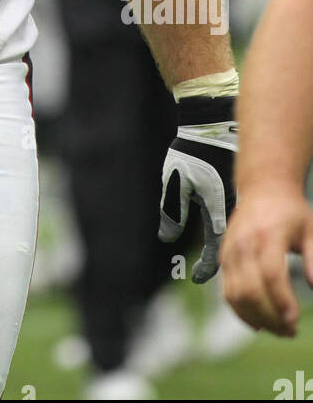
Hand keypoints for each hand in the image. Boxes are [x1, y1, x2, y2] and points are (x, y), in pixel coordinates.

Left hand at [159, 95, 236, 282]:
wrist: (215, 124)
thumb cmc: (194, 150)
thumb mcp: (176, 179)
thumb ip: (171, 210)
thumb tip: (166, 237)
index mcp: (218, 209)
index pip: (215, 250)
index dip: (206, 267)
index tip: (197, 277)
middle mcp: (231, 208)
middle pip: (227, 245)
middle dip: (217, 261)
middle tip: (204, 274)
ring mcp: (236, 199)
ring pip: (232, 232)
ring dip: (224, 247)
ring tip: (215, 260)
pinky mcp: (237, 190)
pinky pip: (233, 217)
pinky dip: (226, 229)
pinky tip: (219, 234)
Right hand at [221, 186, 312, 336]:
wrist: (262, 188)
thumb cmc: (290, 211)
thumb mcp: (310, 230)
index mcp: (268, 235)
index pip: (271, 274)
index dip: (281, 301)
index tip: (295, 321)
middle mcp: (244, 244)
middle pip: (251, 290)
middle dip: (270, 317)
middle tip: (290, 331)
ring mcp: (230, 251)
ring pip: (235, 295)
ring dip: (256, 319)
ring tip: (277, 329)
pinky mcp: (223, 258)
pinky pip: (226, 292)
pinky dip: (240, 312)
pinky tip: (258, 324)